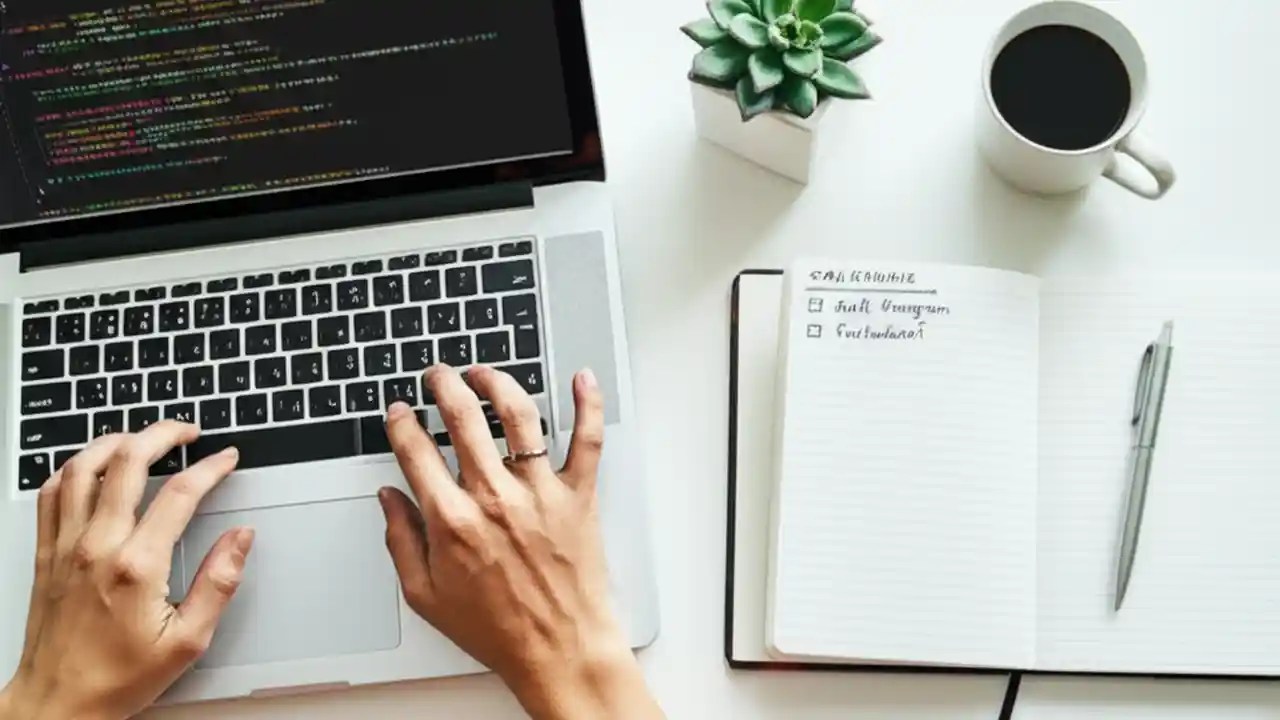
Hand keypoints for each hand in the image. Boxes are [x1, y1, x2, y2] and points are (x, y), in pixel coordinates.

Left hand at [0, 423, 251, 719]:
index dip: (211, 467)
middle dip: (163, 433)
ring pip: (85, 466)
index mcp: (138, 566)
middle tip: (187, 431)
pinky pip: (52, 491)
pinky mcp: (45, 552)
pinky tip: (93, 466)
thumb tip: (241, 539)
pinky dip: (74, 467)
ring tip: (142, 438)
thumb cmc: (118, 679)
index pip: (181, 493)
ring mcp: (66, 545)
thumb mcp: (189, 641)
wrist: (57, 704)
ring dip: (116, 440)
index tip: (226, 459)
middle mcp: (97, 546)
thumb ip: (219, 582)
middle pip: (128, 461)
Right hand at [379, 365, 662, 719]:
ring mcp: (540, 493)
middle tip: (437, 375)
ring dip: (497, 381)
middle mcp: (495, 498)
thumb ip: (400, 540)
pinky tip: (581, 378)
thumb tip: (387, 497)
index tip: (398, 411)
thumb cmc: (496, 629)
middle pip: (463, 418)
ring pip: (519, 415)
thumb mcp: (424, 595)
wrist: (558, 650)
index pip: (416, 451)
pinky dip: (588, 404)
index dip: (401, 423)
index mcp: (452, 521)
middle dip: (443, 385)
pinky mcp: (579, 496)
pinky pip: (587, 440)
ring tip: (483, 372)